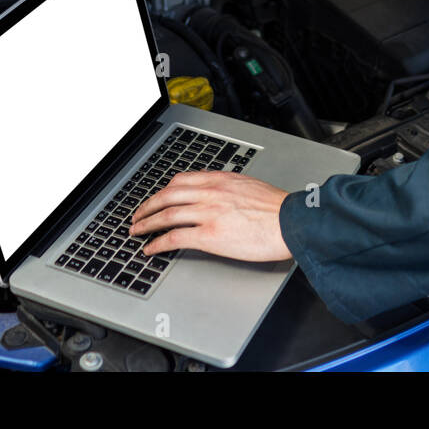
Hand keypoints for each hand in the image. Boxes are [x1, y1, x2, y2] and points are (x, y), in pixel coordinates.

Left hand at [128, 172, 291, 261]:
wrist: (292, 221)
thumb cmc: (278, 208)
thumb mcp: (249, 186)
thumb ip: (229, 189)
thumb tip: (221, 196)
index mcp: (219, 179)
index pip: (180, 180)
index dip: (163, 191)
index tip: (157, 198)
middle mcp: (209, 192)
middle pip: (167, 196)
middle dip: (147, 206)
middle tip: (137, 216)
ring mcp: (207, 213)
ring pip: (166, 215)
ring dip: (146, 224)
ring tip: (136, 232)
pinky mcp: (209, 235)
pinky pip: (174, 238)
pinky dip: (157, 243)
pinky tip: (150, 249)